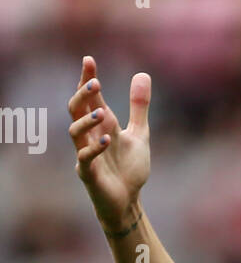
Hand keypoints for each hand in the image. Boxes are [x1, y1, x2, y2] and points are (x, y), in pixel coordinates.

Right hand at [68, 55, 150, 232]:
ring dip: (87, 121)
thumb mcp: (140, 134)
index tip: (89, 60)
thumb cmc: (129, 169)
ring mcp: (86, 154)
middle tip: (96, 83)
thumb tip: (143, 74)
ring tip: (102, 112)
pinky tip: (107, 140)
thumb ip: (139, 107)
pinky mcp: (89, 174)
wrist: (129, 202)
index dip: (87, 79)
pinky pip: (85, 158)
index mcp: (101, 125)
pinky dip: (95, 148)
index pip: (90, 97)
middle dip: (83, 94)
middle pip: (75, 109)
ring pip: (74, 131)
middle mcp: (90, 136)